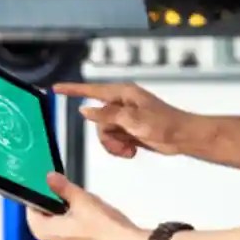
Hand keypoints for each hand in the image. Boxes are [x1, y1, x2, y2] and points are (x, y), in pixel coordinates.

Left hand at [26, 172, 148, 239]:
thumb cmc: (106, 231)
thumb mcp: (82, 200)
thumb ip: (63, 187)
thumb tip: (50, 179)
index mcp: (48, 231)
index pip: (31, 211)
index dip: (36, 196)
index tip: (42, 185)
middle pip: (44, 217)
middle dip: (53, 202)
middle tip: (61, 189)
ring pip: (59, 223)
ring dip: (65, 210)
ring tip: (79, 199)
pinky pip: (71, 229)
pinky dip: (75, 218)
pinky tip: (90, 211)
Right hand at [52, 81, 193, 157]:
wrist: (183, 137)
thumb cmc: (163, 123)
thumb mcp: (133, 120)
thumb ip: (107, 115)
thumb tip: (85, 110)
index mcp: (123, 94)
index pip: (92, 91)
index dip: (73, 90)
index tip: (56, 88)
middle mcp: (122, 104)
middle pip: (98, 120)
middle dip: (107, 137)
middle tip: (122, 145)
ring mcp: (126, 118)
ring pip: (105, 133)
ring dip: (114, 145)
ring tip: (129, 150)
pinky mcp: (130, 130)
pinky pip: (114, 140)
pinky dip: (120, 148)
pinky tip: (133, 151)